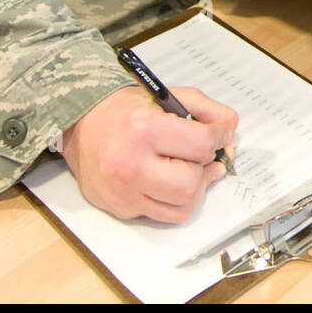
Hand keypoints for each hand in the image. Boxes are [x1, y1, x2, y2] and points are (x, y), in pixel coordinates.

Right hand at [60, 84, 238, 223]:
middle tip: (200, 156)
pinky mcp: (120, 209)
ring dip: (194, 188)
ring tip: (187, 168)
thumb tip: (229, 135)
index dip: (219, 138)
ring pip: (181, 208)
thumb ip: (208, 111)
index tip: (218, 135)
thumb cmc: (126, 110)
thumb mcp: (170, 96)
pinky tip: (168, 180)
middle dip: (204, 169)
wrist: (82, 125)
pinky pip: (163, 215)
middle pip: (191, 185)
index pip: (201, 145)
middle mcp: (130, 165)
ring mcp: (123, 192)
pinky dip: (173, 200)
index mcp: (144, 130)